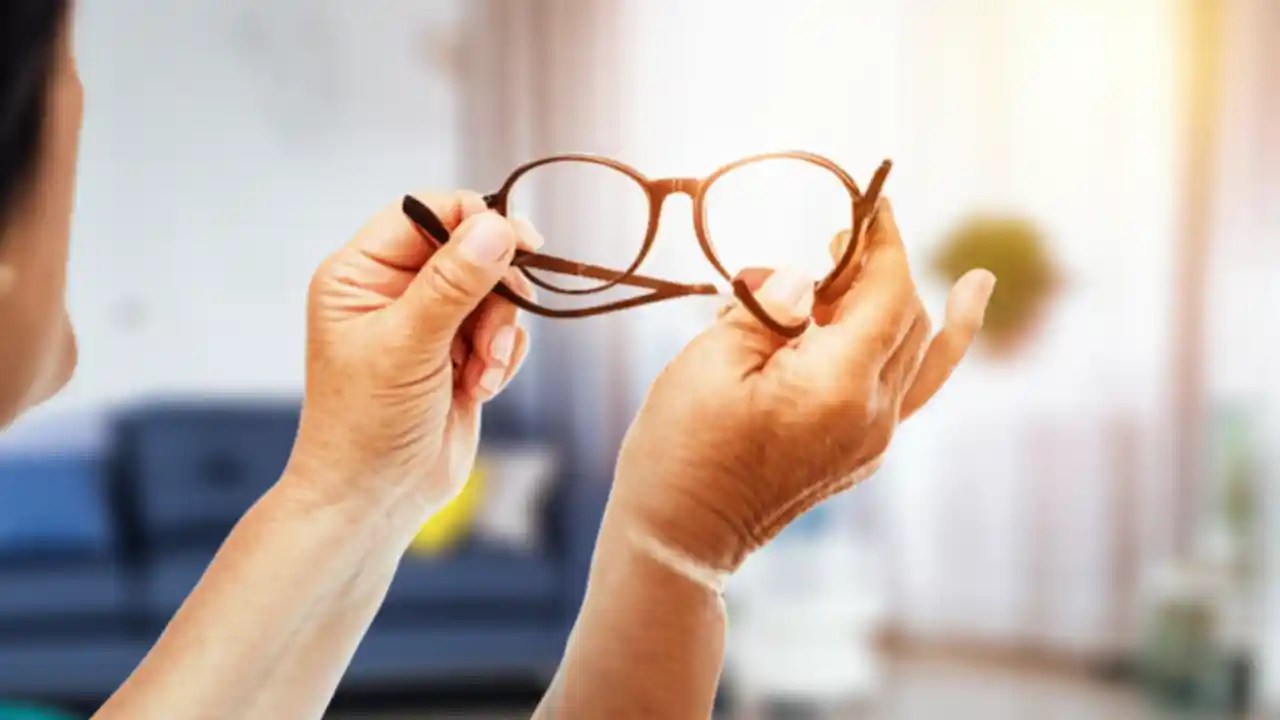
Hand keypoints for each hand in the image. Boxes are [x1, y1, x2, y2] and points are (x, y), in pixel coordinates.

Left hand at [288, 191, 541, 512]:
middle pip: (470, 251)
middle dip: (492, 293)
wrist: (375, 500)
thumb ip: (454, 283)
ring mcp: (430, 324)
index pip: (426, 214)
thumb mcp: (408, 345)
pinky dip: (503, 357)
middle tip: (495, 329)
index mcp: (361, 273)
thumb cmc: (367, 424)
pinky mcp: (460, 355)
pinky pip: (505, 330)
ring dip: (500, 332)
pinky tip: (480, 389)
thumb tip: (498, 226)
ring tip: (481, 372)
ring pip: (494, 293)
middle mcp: (394, 290)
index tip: (519, 242)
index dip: (474, 221)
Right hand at [611, 201, 995, 570]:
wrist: (679, 537)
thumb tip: (809, 276)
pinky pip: (912, 389)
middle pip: (908, 317)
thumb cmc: (681, 447)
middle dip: (878, 267)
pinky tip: (964, 307)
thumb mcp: (713, 359)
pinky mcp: (859, 454)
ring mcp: (871, 441)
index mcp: (837, 386)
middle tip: (832, 239)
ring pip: (920, 353)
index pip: (887, 291)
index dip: (881, 240)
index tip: (869, 203)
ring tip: (924, 277)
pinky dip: (931, 348)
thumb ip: (770, 306)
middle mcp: (872, 415)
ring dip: (904, 303)